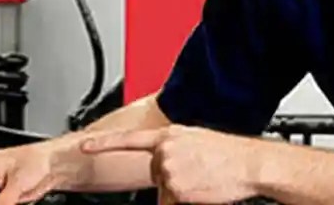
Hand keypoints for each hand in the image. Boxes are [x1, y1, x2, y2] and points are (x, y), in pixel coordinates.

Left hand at [80, 125, 264, 204]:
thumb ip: (172, 149)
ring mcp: (169, 171)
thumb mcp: (195, 141)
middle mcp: (165, 151)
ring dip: (180, 191)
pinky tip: (203, 189)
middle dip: (170, 178)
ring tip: (203, 179)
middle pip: (154, 173)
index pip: (127, 139)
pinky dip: (185, 201)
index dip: (102, 144)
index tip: (84, 147)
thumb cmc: (228, 154)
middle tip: (196, 173)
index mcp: (168, 135)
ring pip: (164, 190)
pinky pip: (172, 202)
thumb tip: (161, 163)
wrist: (250, 164)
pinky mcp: (177, 190)